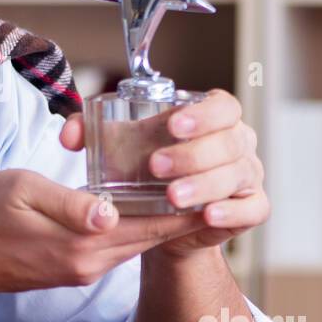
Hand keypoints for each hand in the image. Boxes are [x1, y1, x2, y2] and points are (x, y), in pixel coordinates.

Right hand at [0, 168, 201, 293]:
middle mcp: (89, 265)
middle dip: (183, 213)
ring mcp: (81, 270)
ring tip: (192, 192)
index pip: (148, 226)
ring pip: (134, 243)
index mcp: (82, 245)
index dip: (183, 208)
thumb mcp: (23, 192)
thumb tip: (109, 211)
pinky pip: (116, 248)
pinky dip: (137, 228)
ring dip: (162, 221)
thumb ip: (70, 202)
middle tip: (217, 185)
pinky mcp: (71, 269)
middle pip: (149, 237)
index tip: (215, 188)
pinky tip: (147, 208)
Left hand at [58, 88, 268, 259]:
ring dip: (205, 184)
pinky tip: (206, 214)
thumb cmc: (148, 169)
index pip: (222, 106)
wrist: (164, 215)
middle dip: (193, 153)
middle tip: (156, 166)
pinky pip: (252, 208)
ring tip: (172, 195)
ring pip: (238, 175)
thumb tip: (69, 136)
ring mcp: (248, 175)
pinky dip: (231, 211)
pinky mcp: (251, 207)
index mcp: (213, 118)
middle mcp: (237, 143)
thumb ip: (92, 132)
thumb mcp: (122, 145)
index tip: (172, 124)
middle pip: (231, 141)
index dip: (203, 114)